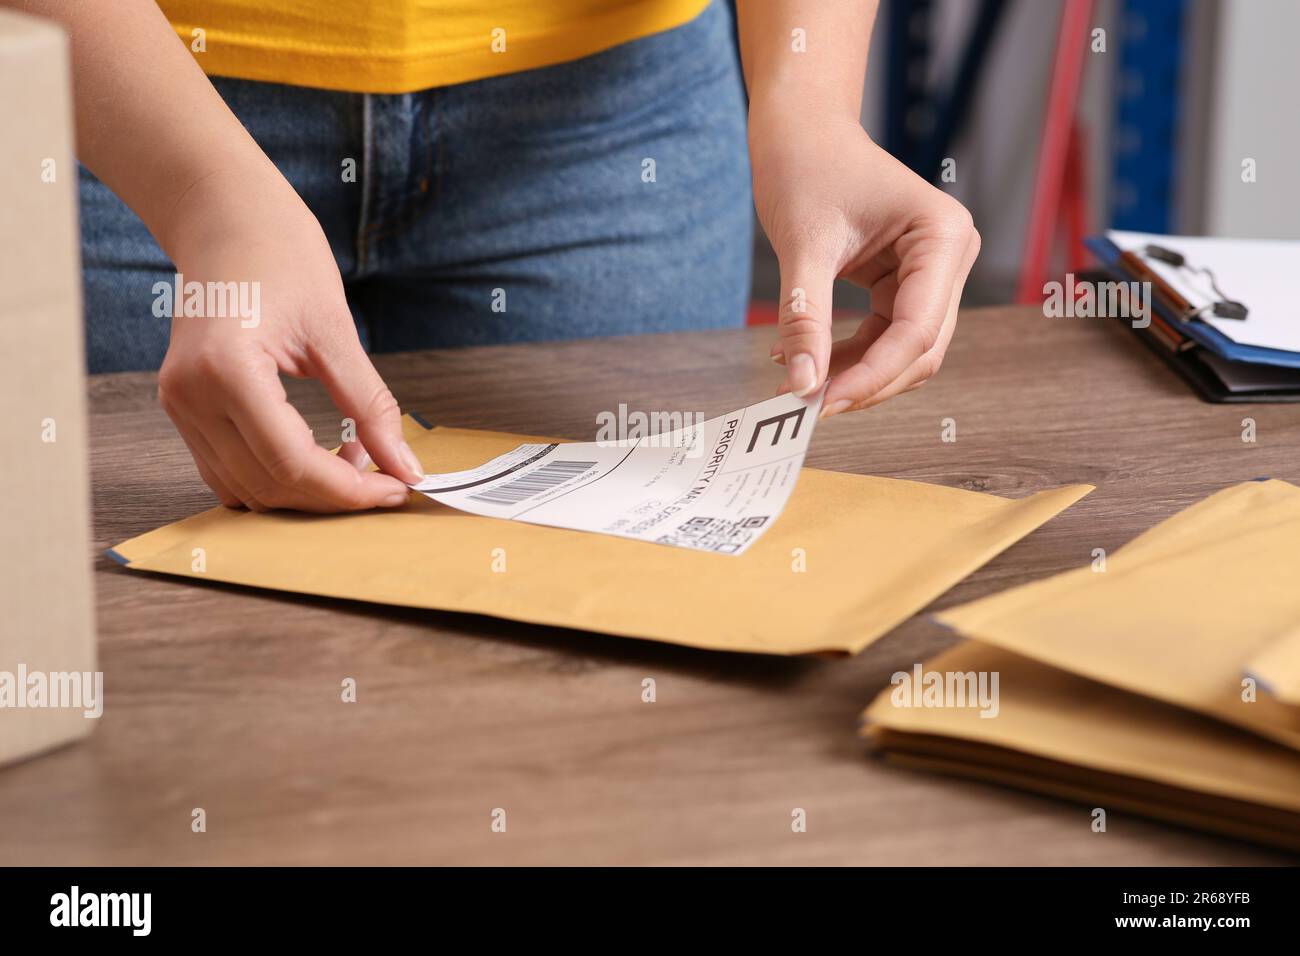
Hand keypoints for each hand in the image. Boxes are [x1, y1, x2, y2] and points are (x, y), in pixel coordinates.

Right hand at [156, 167, 423, 511]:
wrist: (224, 215)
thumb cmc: (278, 252)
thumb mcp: (337, 330)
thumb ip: (371, 405)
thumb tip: (405, 465)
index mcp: (226, 370)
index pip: (292, 463)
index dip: (349, 490)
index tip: (396, 489)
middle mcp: (190, 395)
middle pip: (269, 484)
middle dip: (333, 495)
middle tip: (387, 476)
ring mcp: (179, 404)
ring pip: (246, 488)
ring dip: (305, 490)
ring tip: (355, 455)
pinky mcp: (182, 407)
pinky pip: (228, 469)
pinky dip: (275, 476)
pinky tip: (318, 451)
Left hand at [750, 115, 979, 415]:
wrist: (801, 130)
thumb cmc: (806, 165)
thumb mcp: (802, 245)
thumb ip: (805, 318)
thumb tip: (803, 385)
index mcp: (942, 236)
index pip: (918, 330)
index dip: (872, 375)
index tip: (822, 402)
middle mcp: (948, 255)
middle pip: (920, 350)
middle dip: (866, 382)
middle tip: (808, 406)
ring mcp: (932, 273)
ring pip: (904, 352)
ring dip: (855, 376)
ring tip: (797, 383)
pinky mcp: (905, 284)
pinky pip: (884, 337)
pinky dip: (848, 357)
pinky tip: (802, 359)